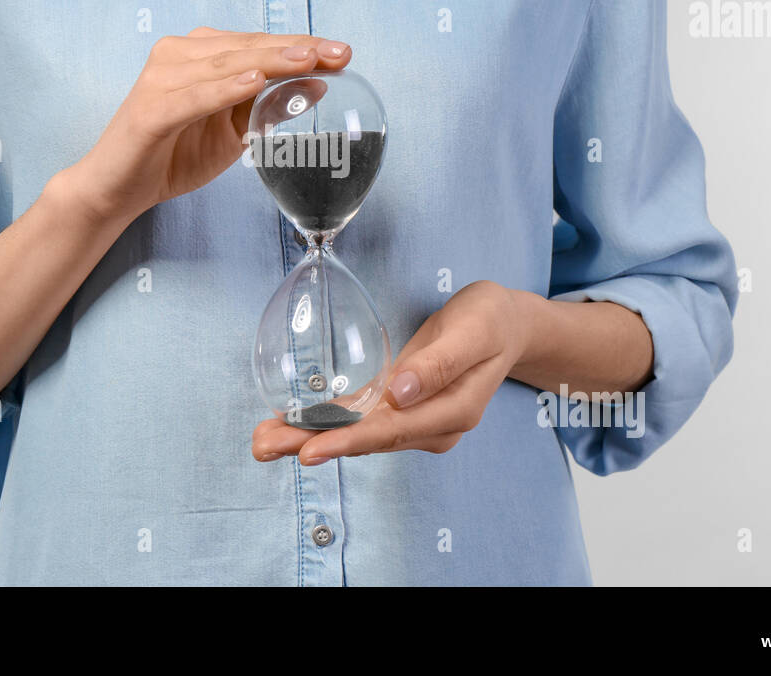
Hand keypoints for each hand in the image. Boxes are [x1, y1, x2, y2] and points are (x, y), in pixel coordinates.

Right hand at [54, 27, 350, 220]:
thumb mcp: (234, 131)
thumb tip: (318, 82)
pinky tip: (254, 82)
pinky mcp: (150, 110)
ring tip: (308, 60)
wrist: (118, 188)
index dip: (302, 45)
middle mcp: (177, 55)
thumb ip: (269, 106)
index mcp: (198, 54)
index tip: (344, 52)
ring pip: (224, 65)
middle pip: (246, 47)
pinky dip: (223, 89)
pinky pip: (193, 96)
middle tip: (339, 54)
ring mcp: (161, 79)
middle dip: (296, 49)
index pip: (259, 44)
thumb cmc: (175, 154)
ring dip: (269, 61)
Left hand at [252, 281, 538, 464]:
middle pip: (366, 440)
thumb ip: (439, 363)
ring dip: (309, 439)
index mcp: (452, 411)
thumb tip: (400, 392)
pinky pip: (358, 420)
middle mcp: (430, 426)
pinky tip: (291, 426)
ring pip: (357, 434)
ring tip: (263, 441)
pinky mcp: (400, 408)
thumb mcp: (473, 330)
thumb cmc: (490, 320)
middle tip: (263, 447)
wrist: (507, 325)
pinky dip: (324, 425)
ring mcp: (415, 421)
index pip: (392, 431)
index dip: (348, 440)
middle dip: (312, 445)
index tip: (310, 450)